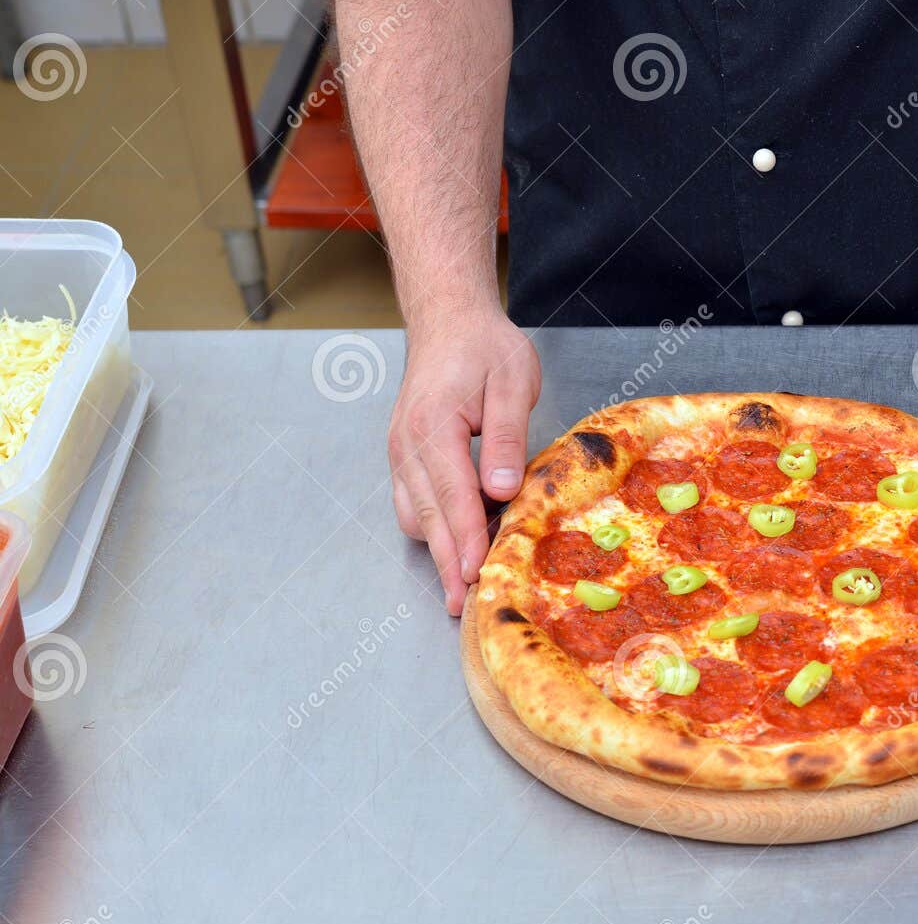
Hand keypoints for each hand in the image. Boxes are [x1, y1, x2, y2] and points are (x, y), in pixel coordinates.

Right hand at [387, 309, 540, 614]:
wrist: (448, 319)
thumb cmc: (485, 347)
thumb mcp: (511, 382)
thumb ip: (504, 437)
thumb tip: (501, 490)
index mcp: (433, 426)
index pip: (452, 496)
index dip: (466, 540)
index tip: (476, 575)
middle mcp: (407, 444)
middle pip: (427, 517)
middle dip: (446, 563)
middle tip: (462, 604)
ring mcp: (400, 452)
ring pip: (414, 515)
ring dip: (438, 549)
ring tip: (463, 582)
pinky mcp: (404, 456)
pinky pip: (411, 503)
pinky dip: (432, 526)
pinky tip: (459, 540)